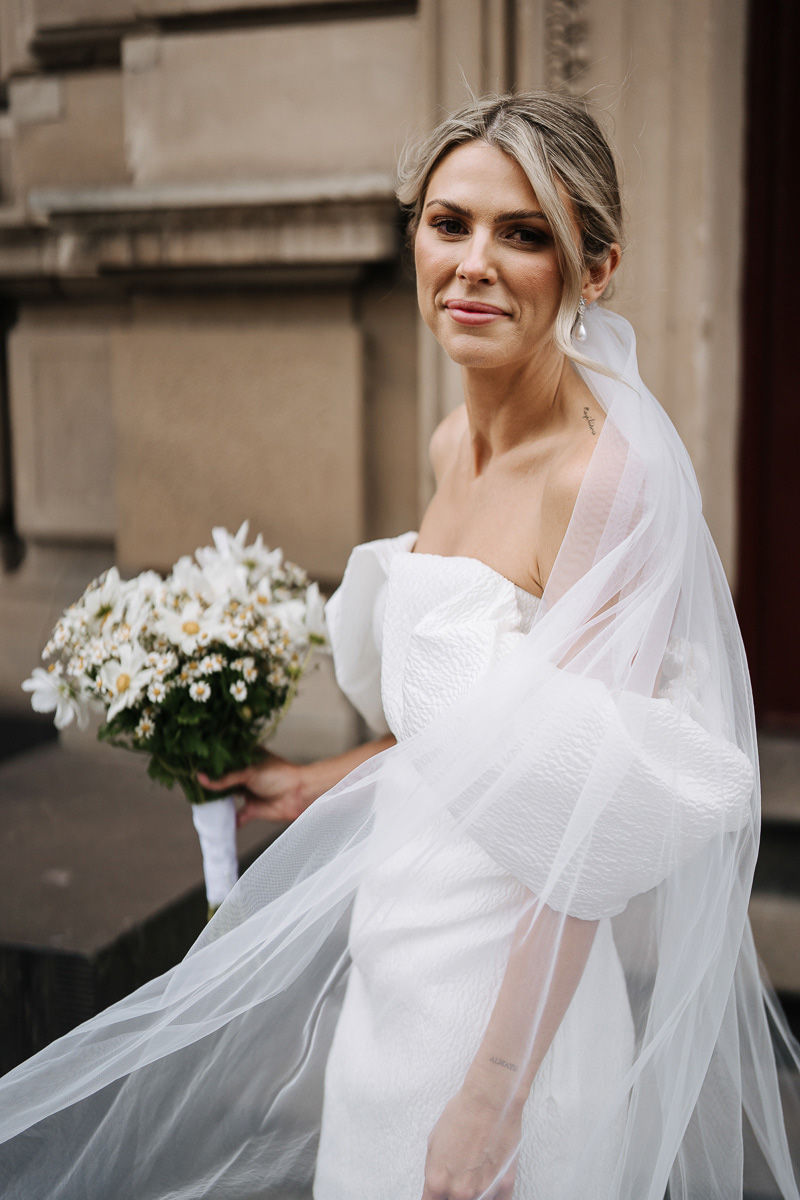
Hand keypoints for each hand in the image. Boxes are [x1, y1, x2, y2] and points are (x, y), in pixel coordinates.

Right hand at [197, 753, 308, 826]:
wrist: (300, 794)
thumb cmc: (279, 774)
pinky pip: (237, 816)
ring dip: (217, 802)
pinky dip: (229, 821)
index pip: (224, 759)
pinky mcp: (253, 809)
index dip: (210, 762)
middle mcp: (246, 774)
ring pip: (227, 798)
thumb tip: (201, 778)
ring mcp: (248, 792)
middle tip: (190, 785)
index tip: (192, 764)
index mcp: (247, 758)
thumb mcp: (248, 772)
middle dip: (210, 784)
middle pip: (223, 780)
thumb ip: (225, 778)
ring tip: (199, 803)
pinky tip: (217, 823)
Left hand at [421, 1085, 520, 1199]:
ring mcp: (484, 1190)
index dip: (436, 1198)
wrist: (489, 1100)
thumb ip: (434, 1171)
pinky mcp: (504, 1185)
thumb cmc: (463, 1113)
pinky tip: (490, 1187)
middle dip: (453, 1196)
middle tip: (459, 1180)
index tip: (439, 1195)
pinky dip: (493, 1196)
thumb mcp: (434, 1141)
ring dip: (475, 1194)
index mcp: (438, 1181)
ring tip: (475, 1175)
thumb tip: (436, 1187)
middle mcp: (460, 1191)